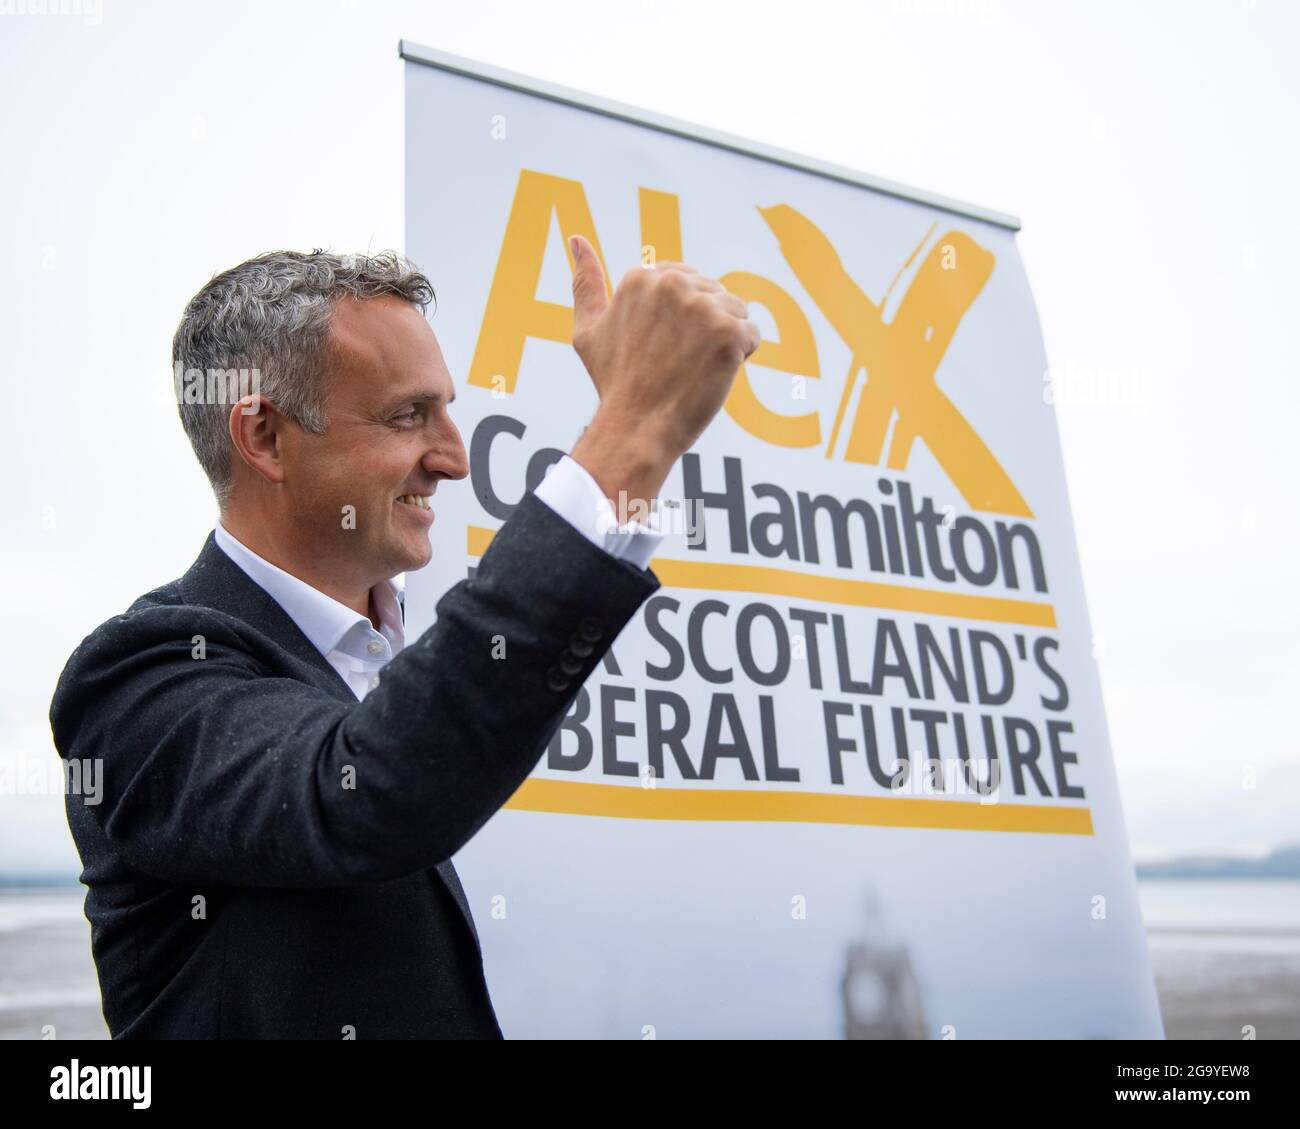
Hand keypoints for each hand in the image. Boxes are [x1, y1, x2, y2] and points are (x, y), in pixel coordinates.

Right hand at [567, 234, 759, 505]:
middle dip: (703, 330)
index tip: (660, 350)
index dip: (682, 323)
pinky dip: (740, 358)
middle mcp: (672, 284)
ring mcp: (702, 306)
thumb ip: (585, 283)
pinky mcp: (728, 331)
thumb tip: (576, 238)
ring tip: (693, 369)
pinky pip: (751, 336)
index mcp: (642, 277)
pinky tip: (711, 375)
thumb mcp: (588, 330)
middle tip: (675, 364)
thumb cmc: (613, 384)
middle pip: (714, 296)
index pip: (688, 285)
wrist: (636, 429)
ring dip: (723, 343)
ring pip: (736, 313)